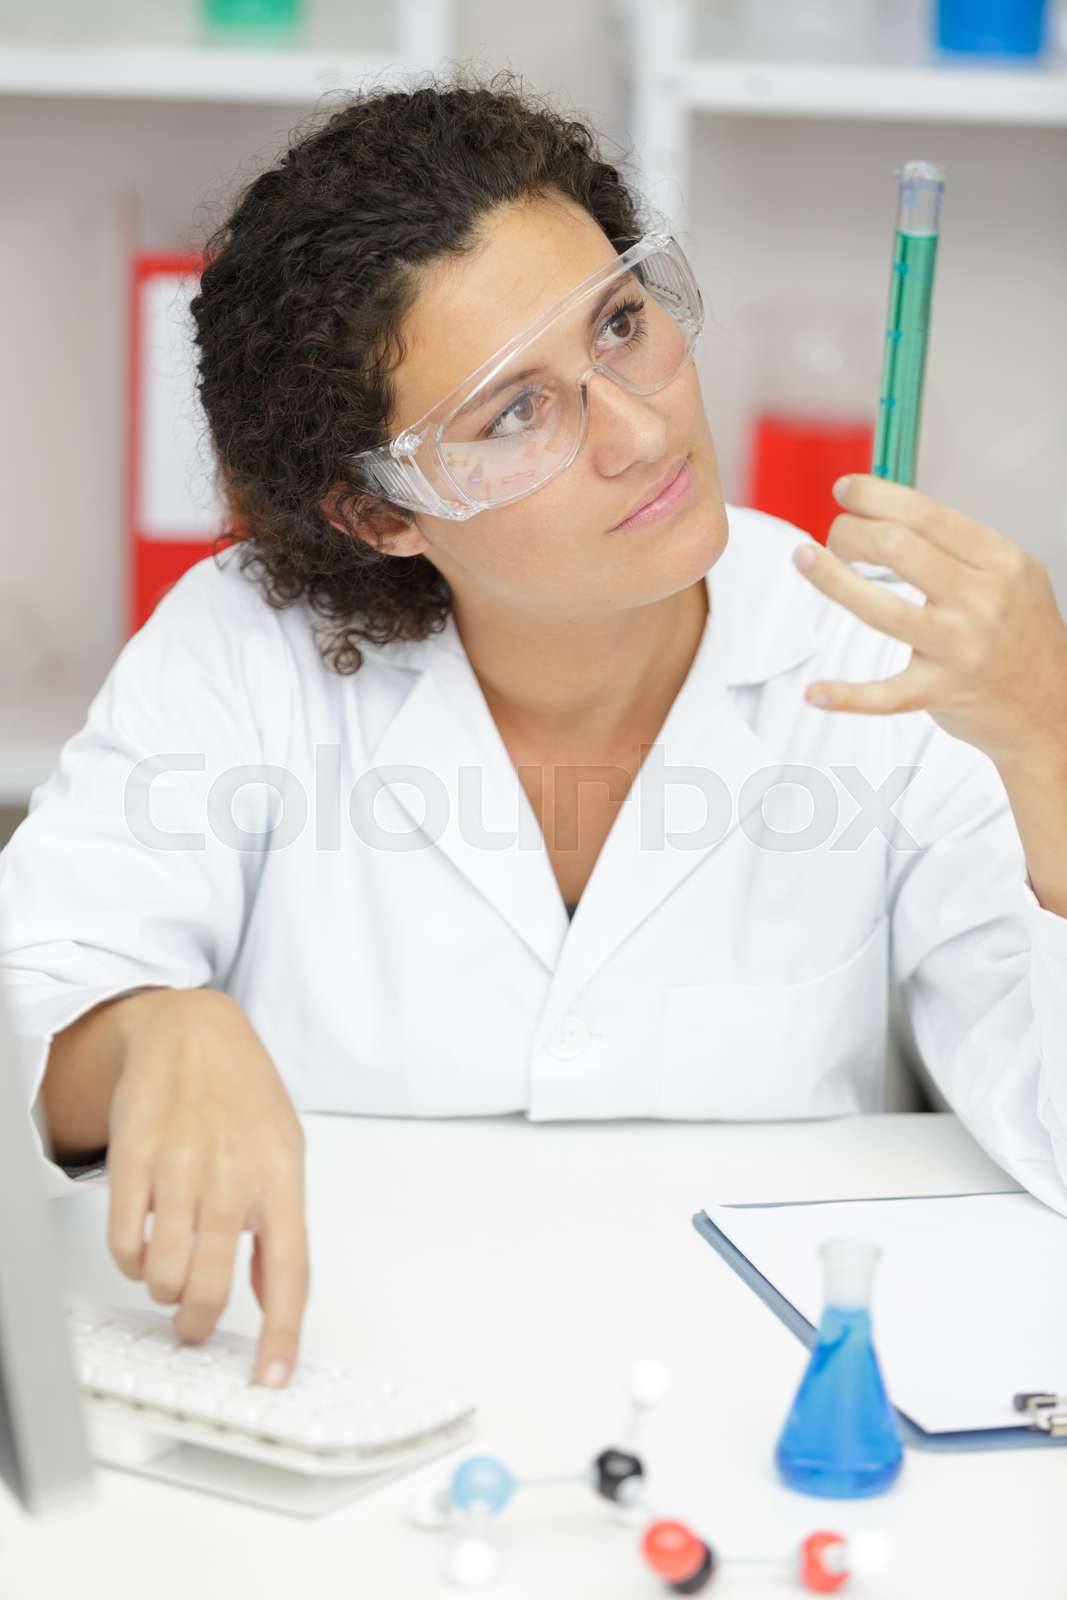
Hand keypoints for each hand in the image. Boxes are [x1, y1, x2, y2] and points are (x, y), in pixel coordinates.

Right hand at [104, 989, 308, 1386]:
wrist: (191, 1031)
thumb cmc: (242, 1093)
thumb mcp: (285, 1151)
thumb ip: (280, 1224)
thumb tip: (273, 1296)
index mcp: (281, 1176)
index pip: (290, 1272)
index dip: (283, 1334)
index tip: (275, 1376)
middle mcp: (232, 1174)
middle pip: (213, 1283)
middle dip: (200, 1322)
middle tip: (195, 1326)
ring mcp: (180, 1167)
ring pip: (164, 1273)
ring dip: (164, 1292)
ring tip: (170, 1278)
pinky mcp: (134, 1161)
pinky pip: (125, 1243)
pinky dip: (131, 1263)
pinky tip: (142, 1248)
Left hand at [792, 474, 1066, 771]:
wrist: (1051, 709)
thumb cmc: (1019, 635)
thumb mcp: (1010, 576)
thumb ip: (958, 547)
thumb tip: (889, 512)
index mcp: (999, 560)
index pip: (927, 514)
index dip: (877, 496)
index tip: (845, 489)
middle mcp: (983, 599)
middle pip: (898, 548)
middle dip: (851, 532)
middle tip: (833, 537)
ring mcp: (961, 647)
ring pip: (881, 608)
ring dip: (832, 579)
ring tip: (805, 559)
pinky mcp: (941, 692)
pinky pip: (886, 694)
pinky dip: (846, 696)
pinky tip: (815, 691)